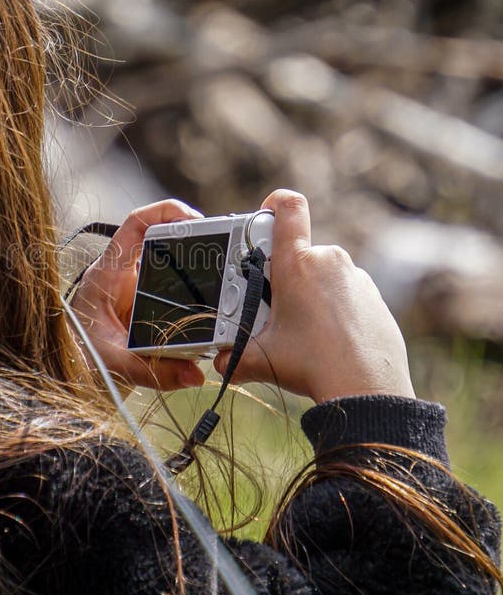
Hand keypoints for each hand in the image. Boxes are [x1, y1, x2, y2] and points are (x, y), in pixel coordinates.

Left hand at [70, 200, 206, 391]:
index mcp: (107, 275)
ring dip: (190, 264)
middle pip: (158, 240)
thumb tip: (194, 373)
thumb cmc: (77, 363)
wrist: (63, 378)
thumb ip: (155, 369)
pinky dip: (188, 289)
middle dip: (189, 239)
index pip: (136, 225)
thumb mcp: (116, 365)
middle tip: (218, 248)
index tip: (194, 220)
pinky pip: (168, 287)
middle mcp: (120, 277)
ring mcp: (131, 290)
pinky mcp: (140, 307)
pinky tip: (207, 300)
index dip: (165, 212)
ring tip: (219, 269)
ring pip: (165, 263)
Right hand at [213, 190, 415, 403]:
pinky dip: (336, 310)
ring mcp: (357, 279)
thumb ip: (234, 356)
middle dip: (284, 277)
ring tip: (304, 333)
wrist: (367, 390)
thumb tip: (219, 362)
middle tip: (275, 311)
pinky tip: (330, 341)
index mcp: (298, 263)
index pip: (288, 207)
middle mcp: (330, 261)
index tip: (263, 217)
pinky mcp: (375, 299)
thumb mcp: (263, 359)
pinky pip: (347, 294)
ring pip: (324, 276)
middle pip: (300, 254)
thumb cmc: (313, 365)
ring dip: (311, 295)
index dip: (273, 204)